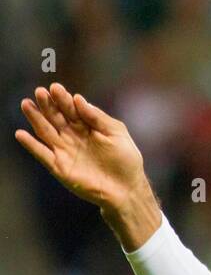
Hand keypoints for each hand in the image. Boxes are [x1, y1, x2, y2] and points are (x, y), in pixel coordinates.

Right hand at [16, 83, 150, 211]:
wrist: (126, 188)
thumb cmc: (126, 159)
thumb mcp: (116, 133)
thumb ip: (97, 117)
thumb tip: (79, 99)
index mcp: (88, 127)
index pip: (72, 109)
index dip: (63, 98)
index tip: (55, 87)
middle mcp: (73, 137)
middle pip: (57, 118)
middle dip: (48, 104)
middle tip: (38, 92)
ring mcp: (65, 151)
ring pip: (46, 132)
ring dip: (35, 119)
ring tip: (26, 104)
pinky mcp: (59, 167)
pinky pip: (42, 154)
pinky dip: (31, 145)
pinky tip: (21, 133)